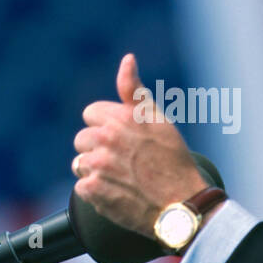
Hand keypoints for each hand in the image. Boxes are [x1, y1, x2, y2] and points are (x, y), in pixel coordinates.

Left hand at [72, 54, 207, 237]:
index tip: (122, 139)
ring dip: (95, 171)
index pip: (90, 114)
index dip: (105, 126)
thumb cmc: (173, 160)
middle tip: (123, 161)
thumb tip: (127, 58)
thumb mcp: (157, 119)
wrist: (182, 204)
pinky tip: (117, 193)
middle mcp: (106, 139)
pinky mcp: (93, 190)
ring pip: (80, 163)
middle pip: (82, 139)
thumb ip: (135, 90)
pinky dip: (96, 192)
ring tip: (121, 179)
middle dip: (98, 149)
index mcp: (120, 118)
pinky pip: (81, 186)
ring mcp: (98, 165)